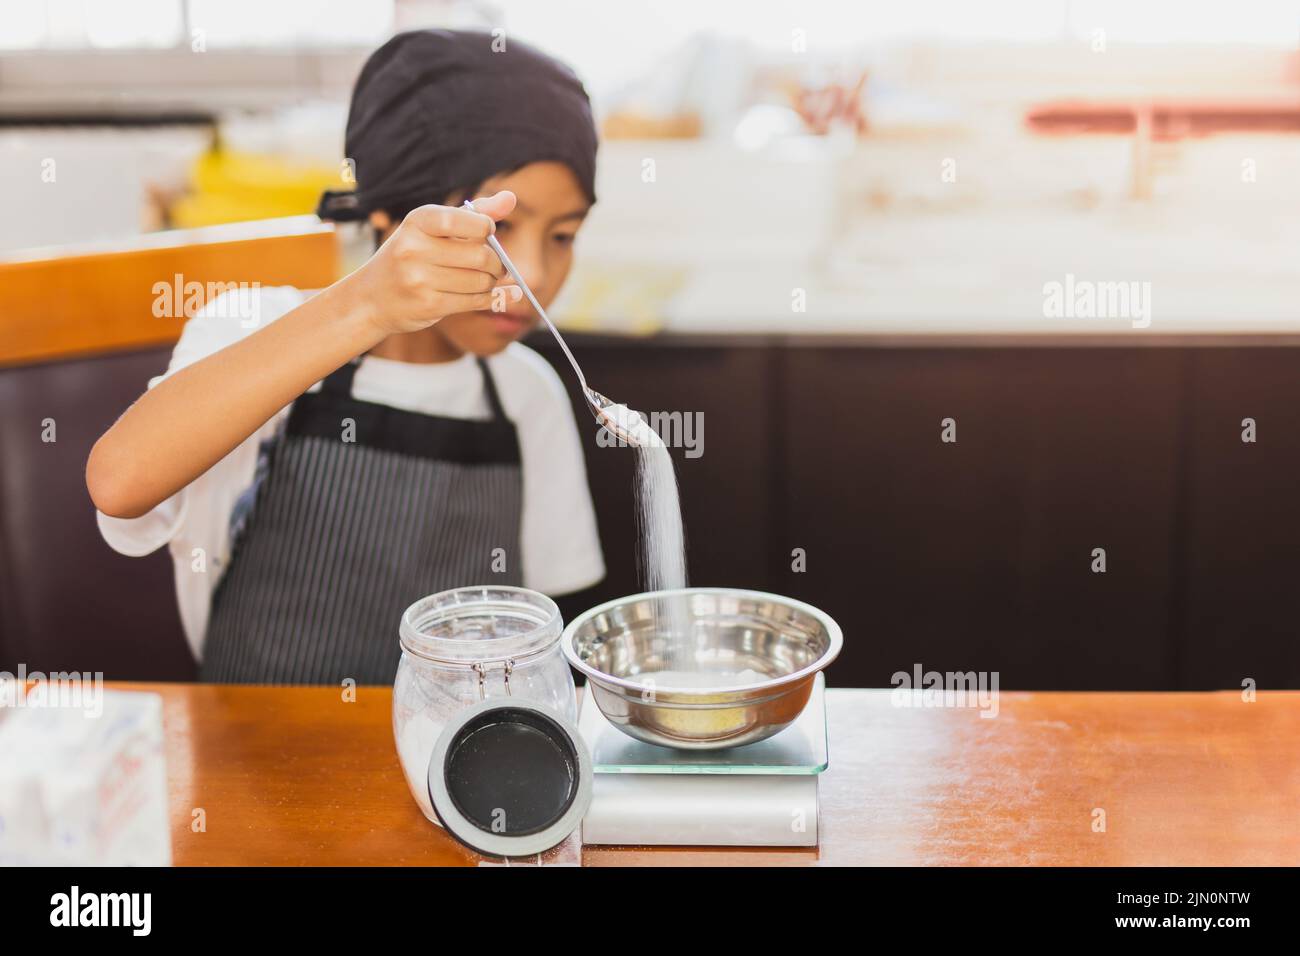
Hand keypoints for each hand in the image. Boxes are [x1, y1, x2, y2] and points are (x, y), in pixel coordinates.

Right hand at [344, 191, 519, 337]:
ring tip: (486, 279)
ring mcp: (419, 279)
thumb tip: (510, 198)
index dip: (484, 227)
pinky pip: (474, 301)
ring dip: (492, 282)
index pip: (460, 219)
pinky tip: (496, 294)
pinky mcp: (428, 305)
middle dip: (496, 262)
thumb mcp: (432, 229)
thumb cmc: (410, 256)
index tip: (488, 232)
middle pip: (479, 255)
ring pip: (480, 281)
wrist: (372, 297)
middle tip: (496, 265)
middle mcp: (414, 249)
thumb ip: (473, 213)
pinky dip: (491, 298)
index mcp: (416, 222)